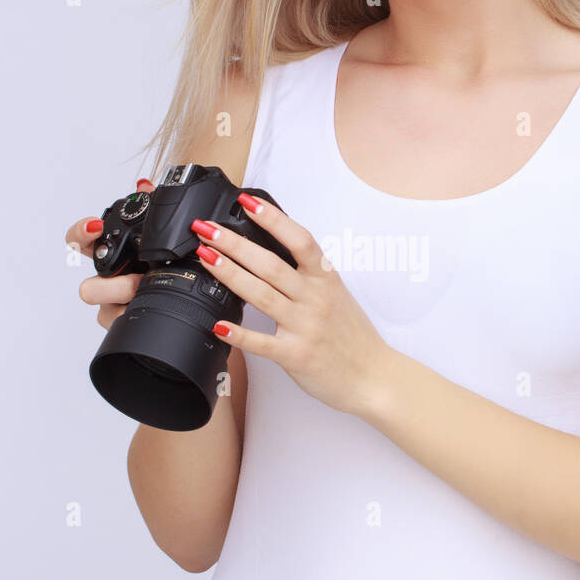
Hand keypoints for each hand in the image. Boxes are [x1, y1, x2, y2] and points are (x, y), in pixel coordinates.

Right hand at [66, 179, 155, 330]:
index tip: (96, 226)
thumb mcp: (165, 232)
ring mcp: (111, 301)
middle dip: (112, 283)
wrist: (185, 287)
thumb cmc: (168, 259)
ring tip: (147, 291)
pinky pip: (115, 320)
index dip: (81, 232)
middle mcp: (106, 277)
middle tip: (136, 278)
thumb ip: (155, 205)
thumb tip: (144, 184)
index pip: (79, 240)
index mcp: (112, 252)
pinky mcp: (119, 318)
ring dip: (124, 297)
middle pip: (89, 284)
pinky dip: (130, 314)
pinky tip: (148, 308)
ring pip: (104, 307)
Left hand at [190, 193, 391, 417]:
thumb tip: (275, 251)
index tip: (246, 202)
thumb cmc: (353, 336)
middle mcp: (315, 299)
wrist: (374, 376)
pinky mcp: (296, 355)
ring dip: (230, 274)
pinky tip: (217, 325)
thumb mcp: (337, 295)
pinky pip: (262, 343)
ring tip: (205, 257)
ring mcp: (305, 326)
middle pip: (270, 264)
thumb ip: (309, 275)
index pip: (299, 240)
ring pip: (261, 295)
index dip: (273, 218)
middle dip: (234, 243)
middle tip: (206, 228)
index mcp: (326, 279)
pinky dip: (239, 333)